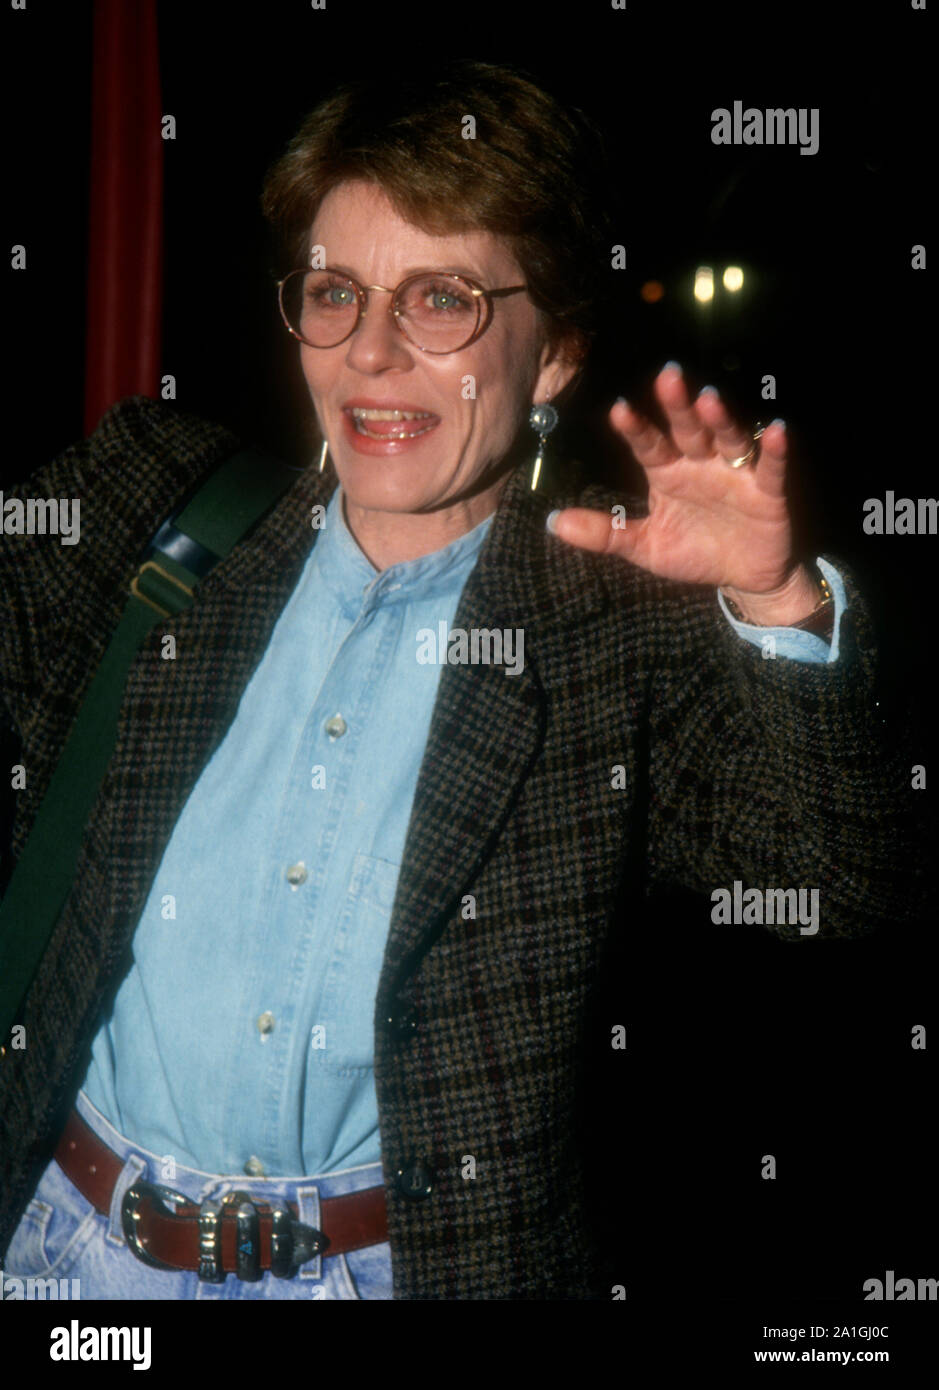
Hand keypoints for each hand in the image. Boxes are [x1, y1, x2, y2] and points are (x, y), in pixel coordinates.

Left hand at [549, 363, 819, 624]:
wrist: (742, 578)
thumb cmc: (693, 553)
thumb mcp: (644, 547)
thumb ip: (604, 533)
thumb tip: (553, 523)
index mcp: (668, 472)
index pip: (649, 445)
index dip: (636, 429)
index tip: (618, 410)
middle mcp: (701, 464)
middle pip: (688, 430)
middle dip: (678, 406)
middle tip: (667, 377)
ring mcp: (736, 474)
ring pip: (727, 439)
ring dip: (719, 420)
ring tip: (708, 399)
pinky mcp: (767, 492)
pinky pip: (771, 468)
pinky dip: (774, 451)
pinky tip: (774, 431)